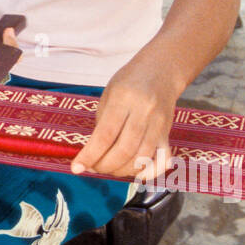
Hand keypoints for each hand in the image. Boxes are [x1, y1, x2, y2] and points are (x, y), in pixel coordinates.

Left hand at [71, 56, 180, 180]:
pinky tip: (135, 173)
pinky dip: (149, 172)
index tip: (76, 167)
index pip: (105, 134)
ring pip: (141, 157)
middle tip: (93, 167)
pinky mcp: (167, 132)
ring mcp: (158, 123)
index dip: (90, 155)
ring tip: (109, 168)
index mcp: (123, 98)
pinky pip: (162, 159)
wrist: (161, 70)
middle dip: (104, 165)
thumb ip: (102, 123)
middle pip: (124, 150)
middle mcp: (143, 112)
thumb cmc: (129, 81)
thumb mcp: (109, 95)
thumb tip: (92, 154)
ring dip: (121, 171)